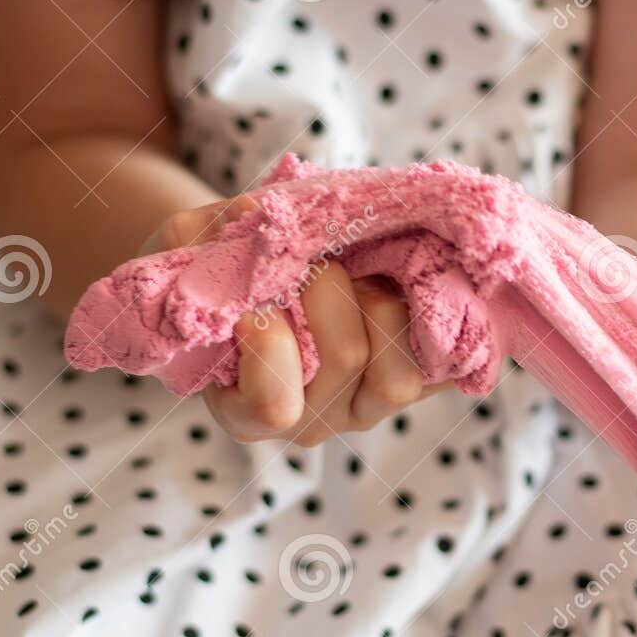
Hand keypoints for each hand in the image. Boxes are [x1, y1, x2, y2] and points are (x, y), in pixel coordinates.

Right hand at [150, 196, 440, 443]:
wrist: (268, 267)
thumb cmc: (220, 264)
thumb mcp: (190, 244)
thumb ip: (207, 235)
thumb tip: (252, 215)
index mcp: (244, 409)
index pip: (270, 405)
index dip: (270, 344)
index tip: (254, 302)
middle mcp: (312, 421)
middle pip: (345, 356)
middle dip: (328, 286)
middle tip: (309, 261)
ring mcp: (366, 409)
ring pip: (401, 371)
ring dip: (380, 299)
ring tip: (353, 272)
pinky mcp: (416, 387)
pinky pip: (445, 366)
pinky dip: (431, 318)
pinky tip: (405, 282)